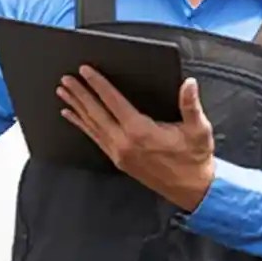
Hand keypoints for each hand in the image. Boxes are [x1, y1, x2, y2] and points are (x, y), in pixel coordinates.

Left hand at [57, 65, 214, 210]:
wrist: (193, 189)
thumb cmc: (195, 158)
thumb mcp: (198, 129)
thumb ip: (190, 105)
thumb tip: (189, 84)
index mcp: (141, 132)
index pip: (114, 102)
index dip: (98, 85)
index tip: (86, 71)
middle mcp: (125, 143)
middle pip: (96, 113)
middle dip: (80, 94)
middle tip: (66, 79)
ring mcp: (119, 153)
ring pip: (92, 126)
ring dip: (77, 108)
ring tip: (63, 94)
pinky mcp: (119, 160)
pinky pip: (95, 139)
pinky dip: (82, 126)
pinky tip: (73, 117)